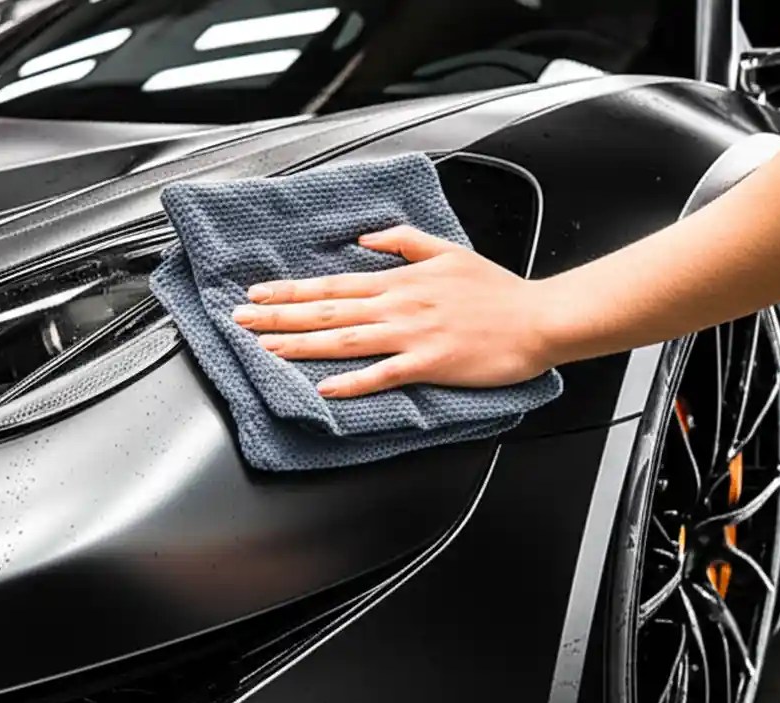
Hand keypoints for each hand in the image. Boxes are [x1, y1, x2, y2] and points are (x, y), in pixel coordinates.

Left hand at [231, 225, 560, 397]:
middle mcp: (399, 305)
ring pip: (345, 339)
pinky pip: (384, 374)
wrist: (538, 318)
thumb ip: (403, 242)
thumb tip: (365, 239)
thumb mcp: (447, 251)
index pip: (332, 284)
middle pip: (327, 310)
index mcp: (400, 281)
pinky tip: (324, 387)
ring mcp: (413, 335)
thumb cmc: (497, 291)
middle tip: (240, 321)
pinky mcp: (431, 363)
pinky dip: (353, 381)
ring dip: (301, 344)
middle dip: (279, 315)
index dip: (290, 290)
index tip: (257, 294)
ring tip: (266, 348)